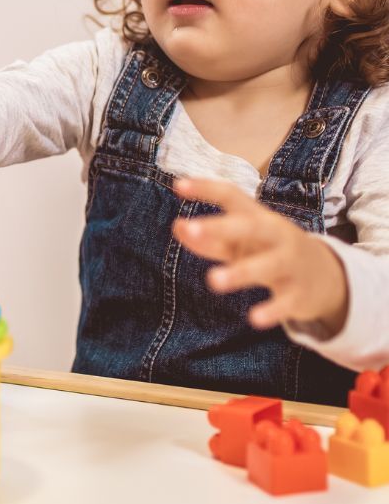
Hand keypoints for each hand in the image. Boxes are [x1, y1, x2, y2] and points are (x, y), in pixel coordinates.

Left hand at [172, 177, 347, 334]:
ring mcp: (290, 264)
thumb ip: (209, 238)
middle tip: (191, 228)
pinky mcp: (299, 294)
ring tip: (213, 280)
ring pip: (267, 266)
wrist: (327, 276)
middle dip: (221, 227)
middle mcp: (276, 236)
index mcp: (258, 218)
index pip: (232, 196)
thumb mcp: (240, 243)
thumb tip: (176, 228)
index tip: (178, 184)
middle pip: (250, 226)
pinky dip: (271, 310)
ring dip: (240, 272)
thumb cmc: (269, 252)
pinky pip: (285, 302)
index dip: (206, 189)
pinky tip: (254, 319)